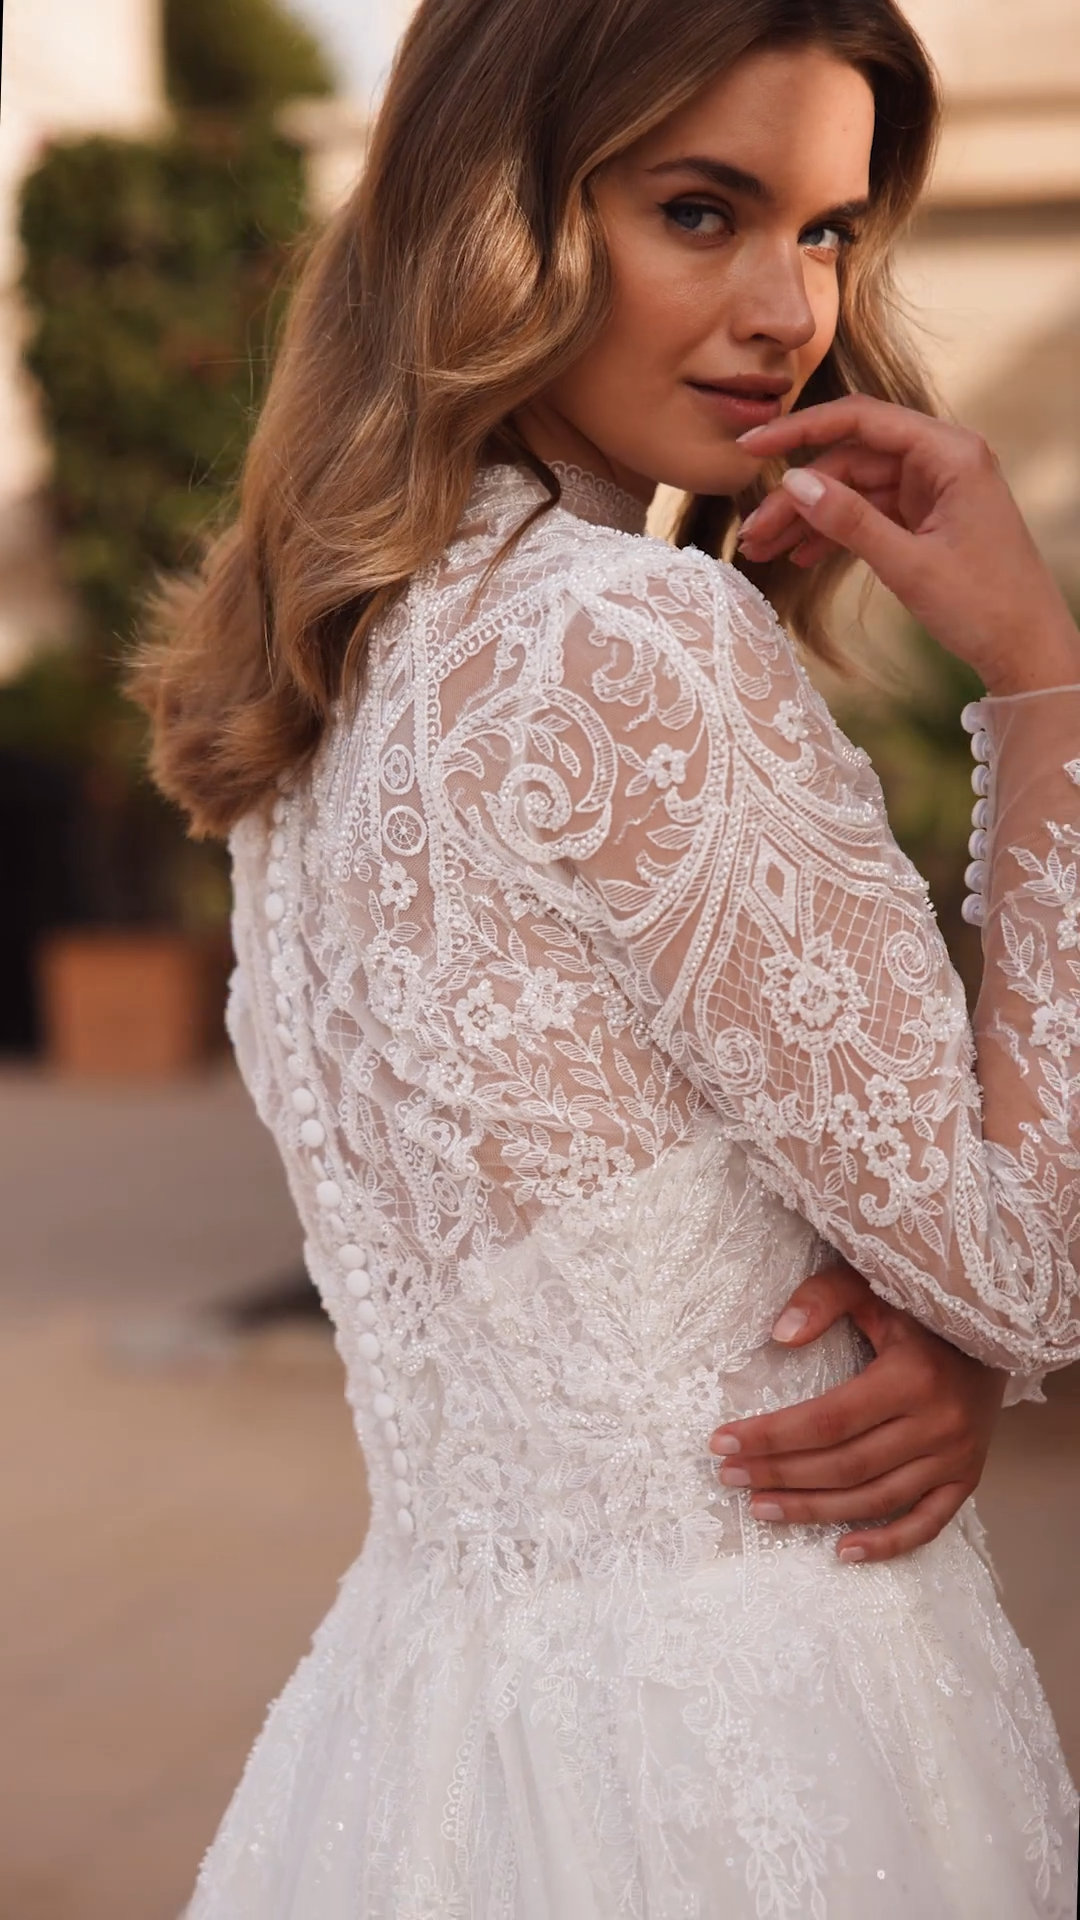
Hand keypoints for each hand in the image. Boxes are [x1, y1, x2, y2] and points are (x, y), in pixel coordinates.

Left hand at [708, 1260, 1007, 1564]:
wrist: (997, 1330)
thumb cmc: (923, 1308)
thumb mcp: (873, 1285)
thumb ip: (824, 1298)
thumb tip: (780, 1334)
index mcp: (910, 1377)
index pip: (827, 1420)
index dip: (772, 1435)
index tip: (722, 1443)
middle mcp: (937, 1424)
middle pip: (844, 1465)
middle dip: (779, 1473)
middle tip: (729, 1476)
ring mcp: (956, 1458)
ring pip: (875, 1499)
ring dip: (814, 1509)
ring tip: (762, 1508)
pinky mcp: (967, 1478)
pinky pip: (927, 1524)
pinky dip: (887, 1544)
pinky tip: (842, 1551)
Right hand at [735, 395, 1079, 697]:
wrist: (1027, 651)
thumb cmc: (986, 607)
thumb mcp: (909, 565)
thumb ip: (850, 521)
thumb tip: (793, 483)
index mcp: (950, 453)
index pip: (860, 421)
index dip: (799, 430)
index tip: (751, 448)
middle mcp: (942, 461)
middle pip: (849, 461)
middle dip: (798, 496)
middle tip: (752, 533)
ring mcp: (933, 490)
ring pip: (853, 491)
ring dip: (809, 519)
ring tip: (763, 551)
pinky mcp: (927, 519)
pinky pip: (870, 515)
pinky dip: (835, 534)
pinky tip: (799, 558)